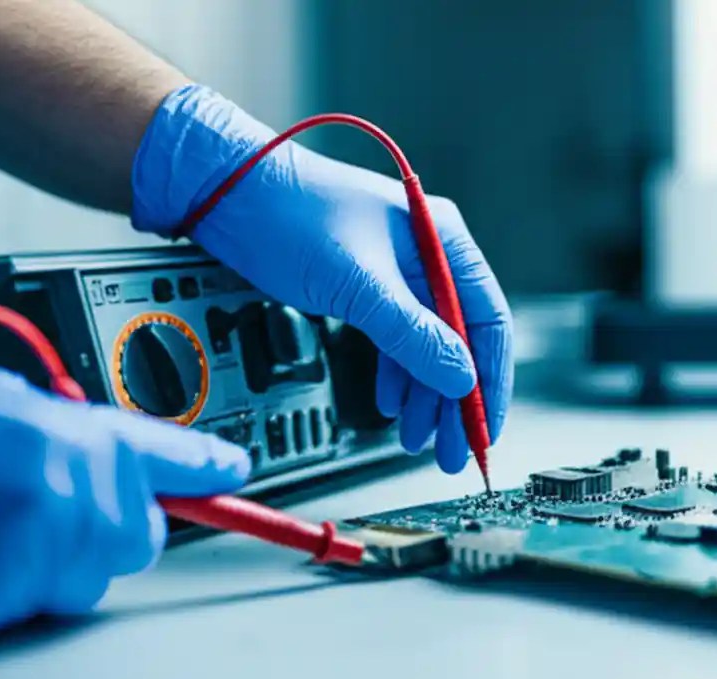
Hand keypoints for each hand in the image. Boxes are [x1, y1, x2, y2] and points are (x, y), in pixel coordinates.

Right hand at [0, 353, 248, 651]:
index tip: (235, 470)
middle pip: (138, 533)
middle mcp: (67, 495)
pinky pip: (34, 606)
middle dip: (109, 525)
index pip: (169, 451)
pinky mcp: (0, 606)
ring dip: (54, 559)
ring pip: (88, 575)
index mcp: (68, 433)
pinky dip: (7, 589)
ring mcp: (35, 555)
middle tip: (47, 506)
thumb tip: (93, 450)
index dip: (207, 463)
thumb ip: (58, 426)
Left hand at [131, 85, 512, 472]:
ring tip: (416, 437)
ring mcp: (398, 271)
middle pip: (461, 338)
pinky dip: (396, 374)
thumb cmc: (290, 216)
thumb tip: (460, 379)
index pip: (488, 320)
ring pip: (427, 344)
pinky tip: (389, 403)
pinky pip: (396, 339)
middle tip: (453, 449)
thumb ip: (413, 336)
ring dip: (424, 393)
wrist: (226, 192)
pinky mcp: (366, 286)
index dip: (489, 379)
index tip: (483, 427)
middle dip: (456, 398)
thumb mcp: (359, 286)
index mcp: (443, 239)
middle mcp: (429, 254)